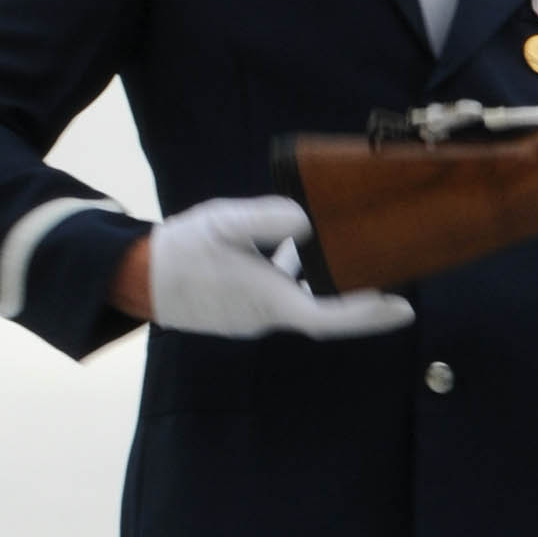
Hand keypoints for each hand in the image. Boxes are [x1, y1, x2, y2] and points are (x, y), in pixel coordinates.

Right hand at [144, 196, 413, 342]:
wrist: (136, 277)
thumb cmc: (178, 252)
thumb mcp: (221, 224)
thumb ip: (263, 220)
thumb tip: (306, 221)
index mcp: (265, 300)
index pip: (325, 316)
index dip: (365, 315)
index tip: (399, 307)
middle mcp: (267, 316)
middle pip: (326, 314)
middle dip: (363, 307)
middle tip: (401, 289)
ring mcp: (256, 316)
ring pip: (306, 304)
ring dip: (333, 288)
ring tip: (365, 263)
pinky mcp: (246, 309)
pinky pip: (286, 297)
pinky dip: (304, 280)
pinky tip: (307, 252)